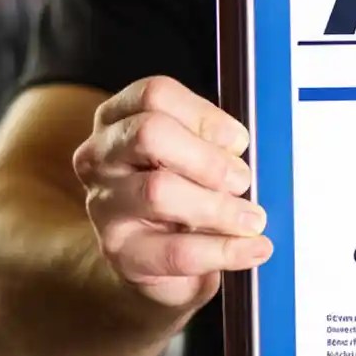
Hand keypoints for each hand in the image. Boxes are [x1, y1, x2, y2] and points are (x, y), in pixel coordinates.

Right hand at [72, 76, 271, 312]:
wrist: (153, 260)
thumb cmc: (180, 195)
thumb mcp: (192, 158)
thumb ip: (214, 145)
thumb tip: (245, 151)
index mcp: (120, 119)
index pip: (154, 95)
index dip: (204, 114)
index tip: (239, 141)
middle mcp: (101, 156)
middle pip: (149, 133)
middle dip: (208, 159)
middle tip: (242, 181)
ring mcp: (104, 205)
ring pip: (158, 191)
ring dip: (218, 207)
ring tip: (253, 220)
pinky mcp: (121, 253)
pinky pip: (175, 250)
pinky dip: (223, 250)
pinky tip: (253, 249)